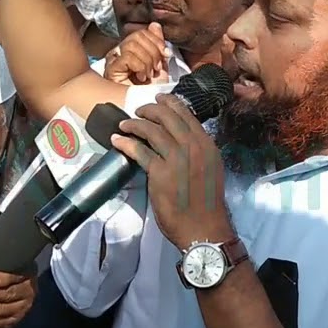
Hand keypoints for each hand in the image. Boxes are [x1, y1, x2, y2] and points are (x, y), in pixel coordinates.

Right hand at [104, 22, 171, 84]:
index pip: (142, 32)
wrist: (146, 107)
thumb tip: (155, 25)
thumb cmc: (151, 90)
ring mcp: (113, 60)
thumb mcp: (160, 64)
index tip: (166, 55)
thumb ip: (157, 44)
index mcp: (131, 49)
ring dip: (147, 61)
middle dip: (153, 52)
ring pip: (132, 45)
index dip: (157, 41)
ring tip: (148, 74)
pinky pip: (128, 57)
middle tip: (156, 68)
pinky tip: (141, 77)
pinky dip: (140, 66)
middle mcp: (119, 52)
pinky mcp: (111, 69)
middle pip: (137, 36)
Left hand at [111, 94, 232, 249]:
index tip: (159, 99)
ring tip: (124, 124)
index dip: (171, 103)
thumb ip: (197, 153)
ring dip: (135, 124)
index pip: (187, 115)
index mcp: (207, 145)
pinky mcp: (160, 172)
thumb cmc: (208, 203)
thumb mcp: (210, 169)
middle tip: (139, 110)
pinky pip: (139, 151)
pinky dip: (126, 143)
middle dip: (150, 109)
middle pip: (168, 117)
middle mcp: (193, 147)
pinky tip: (117, 140)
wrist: (204, 228)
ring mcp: (176, 159)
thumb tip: (178, 142)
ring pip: (152, 130)